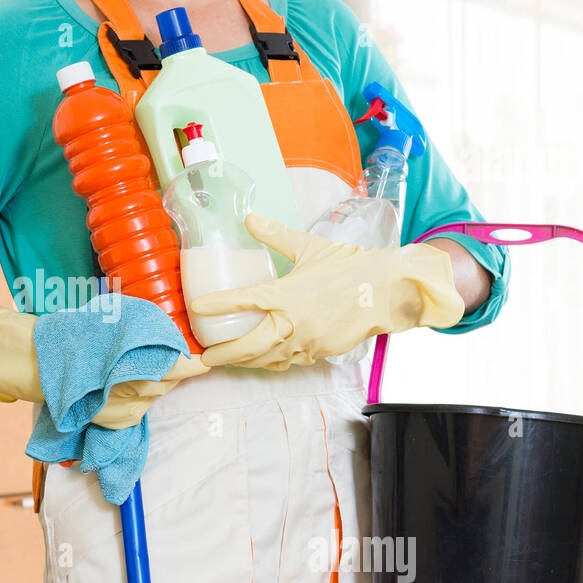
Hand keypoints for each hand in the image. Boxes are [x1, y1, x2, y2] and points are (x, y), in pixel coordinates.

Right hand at [0, 304, 210, 423]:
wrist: (41, 363)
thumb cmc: (76, 336)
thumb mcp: (114, 323)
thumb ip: (145, 333)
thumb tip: (171, 340)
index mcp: (134, 363)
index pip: (177, 366)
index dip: (194, 364)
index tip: (206, 360)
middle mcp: (133, 390)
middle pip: (169, 382)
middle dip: (173, 370)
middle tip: (168, 355)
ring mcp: (125, 410)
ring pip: (156, 396)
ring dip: (155, 383)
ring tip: (136, 367)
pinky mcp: (117, 422)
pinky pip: (141, 409)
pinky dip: (140, 397)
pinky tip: (124, 384)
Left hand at [191, 215, 463, 370]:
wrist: (386, 290)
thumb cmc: (349, 265)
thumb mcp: (309, 246)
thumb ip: (276, 235)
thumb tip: (249, 219)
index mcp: (286, 293)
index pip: (242, 300)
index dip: (216, 304)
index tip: (196, 308)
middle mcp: (292, 321)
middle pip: (248, 345)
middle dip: (223, 354)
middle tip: (205, 357)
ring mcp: (306, 341)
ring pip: (267, 359)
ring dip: (244, 362)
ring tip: (227, 361)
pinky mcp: (319, 352)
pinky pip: (288, 362)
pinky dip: (271, 363)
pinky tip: (261, 361)